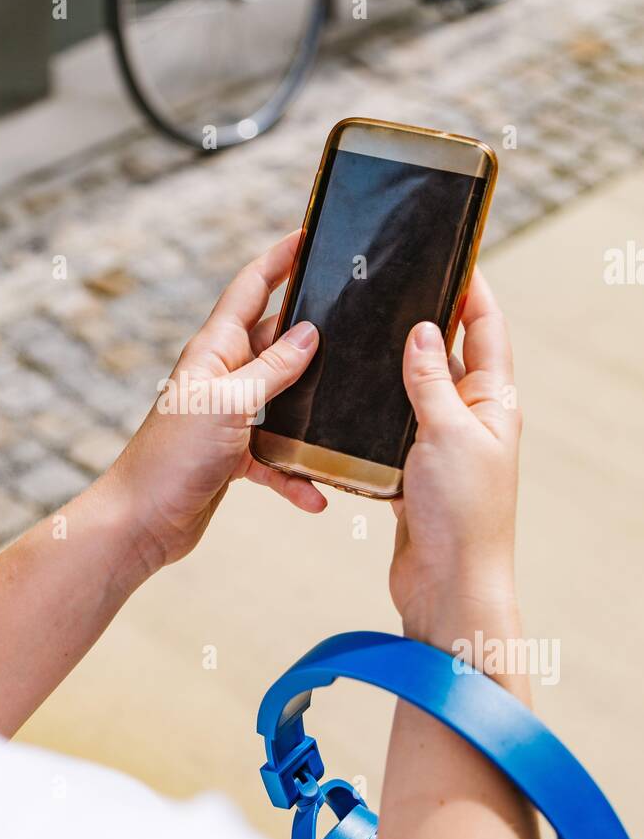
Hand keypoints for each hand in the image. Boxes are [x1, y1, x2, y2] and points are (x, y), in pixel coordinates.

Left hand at [111, 231, 325, 567]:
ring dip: (312, 410)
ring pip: (283, 399)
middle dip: (313, 333)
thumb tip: (310, 333)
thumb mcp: (228, 402)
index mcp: (215, 349)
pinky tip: (315, 493)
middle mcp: (222, 376)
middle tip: (356, 318)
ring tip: (351, 406)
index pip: (251, 288)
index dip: (279, 258)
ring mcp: (228, 416)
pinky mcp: (233, 456)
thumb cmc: (173, 457)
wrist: (140, 522)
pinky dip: (294, 473)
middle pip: (275, 341)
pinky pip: (275, 457)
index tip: (308, 234)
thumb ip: (272, 369)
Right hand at [389, 269, 521, 650]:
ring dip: (392, 363)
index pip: (486, 329)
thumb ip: (430, 380)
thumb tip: (421, 329)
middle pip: (449, 353)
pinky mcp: (411, 470)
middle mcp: (470, 417)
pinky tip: (347, 391)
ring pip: (415, 389)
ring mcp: (440, 444)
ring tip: (361, 329)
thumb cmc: (462, 513)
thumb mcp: (448, 433)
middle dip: (424, 319)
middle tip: (390, 283)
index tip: (450, 252)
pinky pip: (391, 425)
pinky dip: (373, 407)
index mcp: (493, 401)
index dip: (472, 289)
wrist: (447, 586)